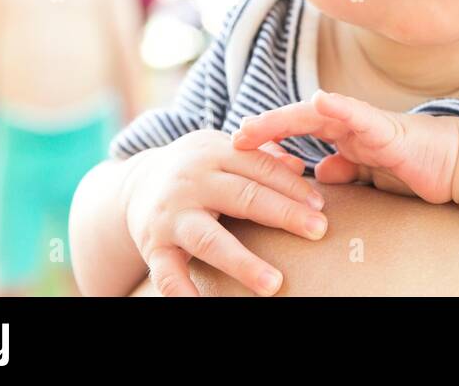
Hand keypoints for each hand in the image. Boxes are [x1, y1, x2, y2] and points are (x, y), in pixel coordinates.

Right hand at [122, 129, 326, 296]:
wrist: (137, 183)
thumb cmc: (199, 169)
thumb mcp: (225, 151)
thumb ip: (261, 157)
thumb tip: (298, 165)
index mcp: (215, 154)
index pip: (260, 167)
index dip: (292, 185)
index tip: (320, 205)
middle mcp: (192, 182)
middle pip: (243, 197)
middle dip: (283, 214)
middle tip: (318, 230)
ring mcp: (171, 216)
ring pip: (210, 239)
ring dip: (243, 262)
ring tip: (274, 284)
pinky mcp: (152, 246)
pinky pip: (167, 273)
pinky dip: (183, 292)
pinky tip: (203, 306)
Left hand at [232, 90, 458, 204]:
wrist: (453, 163)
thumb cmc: (413, 166)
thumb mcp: (369, 174)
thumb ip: (345, 169)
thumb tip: (321, 172)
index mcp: (344, 134)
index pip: (299, 131)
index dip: (270, 135)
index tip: (238, 145)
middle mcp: (350, 123)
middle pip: (300, 119)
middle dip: (267, 127)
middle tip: (235, 137)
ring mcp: (367, 123)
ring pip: (320, 114)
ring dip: (287, 117)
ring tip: (258, 124)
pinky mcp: (387, 129)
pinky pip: (360, 115)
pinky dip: (339, 106)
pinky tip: (320, 101)